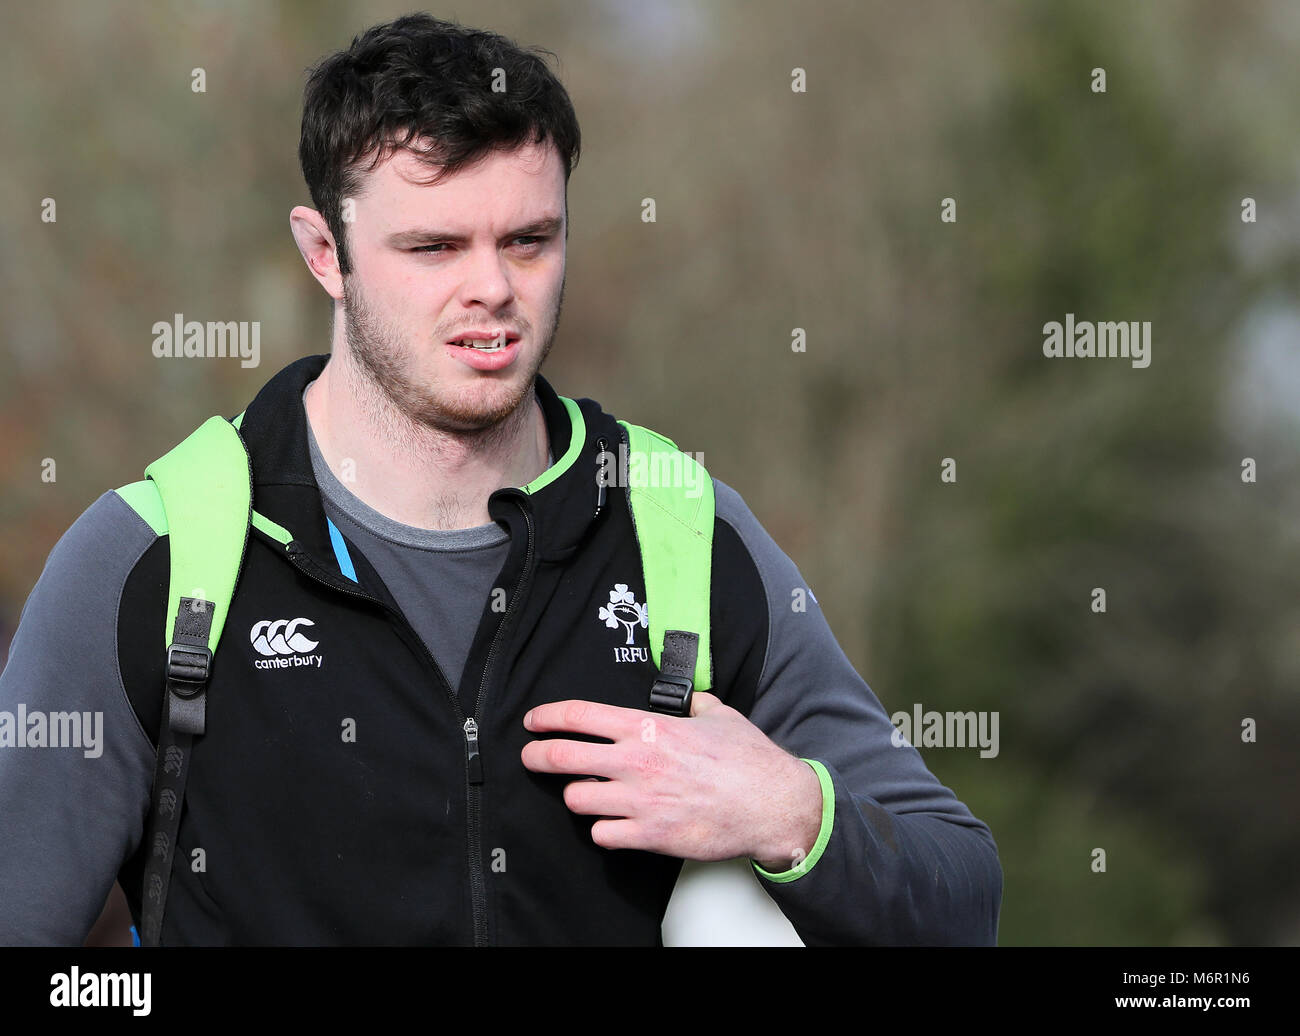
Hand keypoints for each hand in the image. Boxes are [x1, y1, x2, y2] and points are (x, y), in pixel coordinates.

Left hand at [520, 692, 822, 868]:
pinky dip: (603, 830)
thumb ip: (695, 705)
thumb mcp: (720, 715)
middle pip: (562, 756)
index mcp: (648, 728)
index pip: (580, 715)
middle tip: (531, 757)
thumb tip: (689, 700)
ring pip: (577, 799)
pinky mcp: (649, 835)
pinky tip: (613, 824)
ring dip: (579, 796)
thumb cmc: (749, 761)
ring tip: (587, 794)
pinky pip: (601, 834)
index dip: (548, 716)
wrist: (771, 805)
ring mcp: (639, 801)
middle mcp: (636, 762)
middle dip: (538, 756)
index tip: (534, 721)